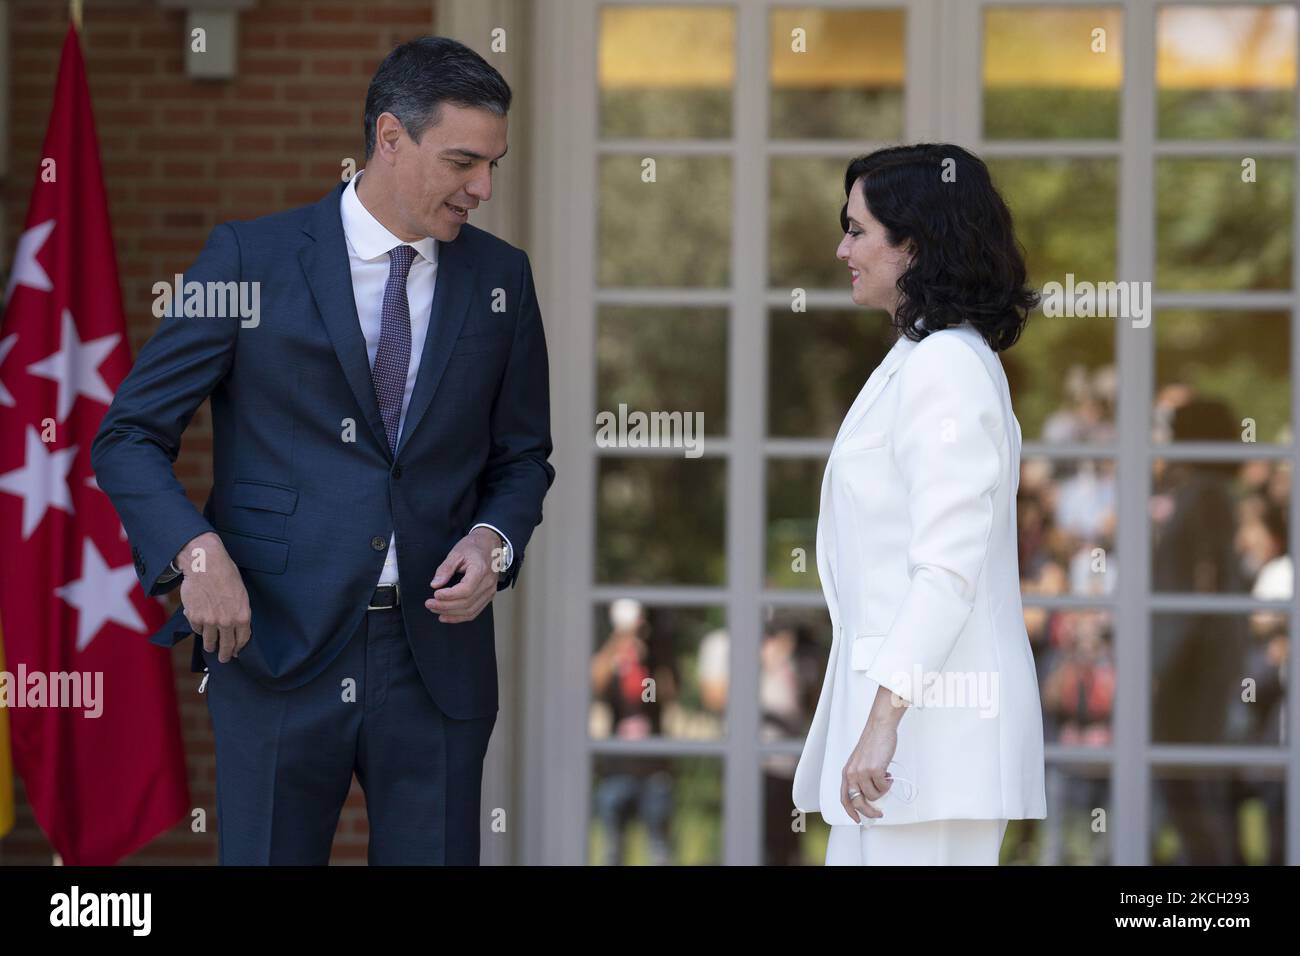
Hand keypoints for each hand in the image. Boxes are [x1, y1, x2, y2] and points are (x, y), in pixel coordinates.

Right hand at [177, 532, 251, 663]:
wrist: (206, 565)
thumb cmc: (227, 575)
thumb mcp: (241, 594)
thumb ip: (239, 612)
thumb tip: (236, 625)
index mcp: (242, 616)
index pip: (242, 640)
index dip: (239, 648)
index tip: (236, 652)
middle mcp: (226, 622)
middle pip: (226, 646)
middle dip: (225, 654)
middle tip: (224, 659)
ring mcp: (209, 621)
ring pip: (209, 641)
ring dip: (210, 645)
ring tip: (211, 647)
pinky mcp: (194, 618)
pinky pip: (197, 630)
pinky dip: (198, 629)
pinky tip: (200, 626)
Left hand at [425, 527, 500, 622]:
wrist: (490, 546)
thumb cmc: (473, 547)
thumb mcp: (456, 553)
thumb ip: (445, 568)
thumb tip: (435, 584)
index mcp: (480, 570)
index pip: (466, 590)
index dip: (449, 595)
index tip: (435, 594)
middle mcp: (487, 584)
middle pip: (466, 603)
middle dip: (445, 606)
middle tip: (429, 603)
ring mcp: (490, 592)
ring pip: (470, 611)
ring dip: (450, 614)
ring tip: (435, 609)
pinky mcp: (488, 597)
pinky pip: (474, 612)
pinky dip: (459, 617)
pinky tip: (446, 616)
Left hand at [840, 719, 897, 822]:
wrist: (879, 728)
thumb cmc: (872, 744)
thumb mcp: (859, 762)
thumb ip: (860, 778)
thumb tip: (869, 798)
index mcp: (846, 772)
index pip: (844, 798)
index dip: (850, 811)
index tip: (857, 819)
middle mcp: (852, 774)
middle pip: (858, 803)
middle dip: (869, 812)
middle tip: (879, 813)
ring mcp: (862, 772)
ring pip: (873, 796)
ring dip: (882, 791)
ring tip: (885, 779)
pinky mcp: (874, 770)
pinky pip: (883, 787)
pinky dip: (888, 784)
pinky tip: (888, 774)